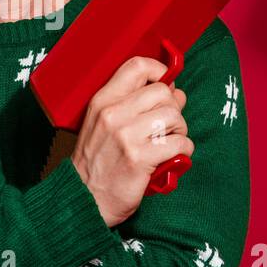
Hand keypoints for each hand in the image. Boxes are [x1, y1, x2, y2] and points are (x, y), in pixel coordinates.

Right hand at [71, 56, 191, 226]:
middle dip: (174, 108)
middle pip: (162, 92)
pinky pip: (179, 144)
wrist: (83, 199)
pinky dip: (183, 151)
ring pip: (174, 117)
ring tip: (169, 142)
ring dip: (180, 131)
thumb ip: (133, 105)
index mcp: (102, 101)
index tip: (167, 85)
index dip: (160, 72)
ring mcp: (125, 136)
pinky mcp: (139, 159)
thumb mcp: (102, 125)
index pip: (137, 66)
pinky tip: (172, 158)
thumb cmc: (96, 162)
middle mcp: (113, 114)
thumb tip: (175, 91)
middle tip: (168, 125)